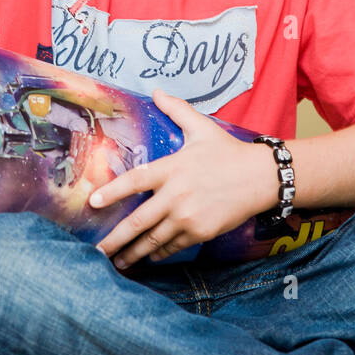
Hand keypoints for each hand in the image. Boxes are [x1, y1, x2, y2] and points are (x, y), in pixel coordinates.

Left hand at [90, 88, 278, 269]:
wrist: (261, 177)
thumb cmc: (228, 151)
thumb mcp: (201, 127)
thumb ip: (176, 110)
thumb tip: (156, 91)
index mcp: (172, 168)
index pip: (135, 181)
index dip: (112, 192)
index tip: (93, 203)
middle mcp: (176, 195)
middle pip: (138, 222)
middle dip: (115, 239)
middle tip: (97, 251)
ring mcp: (188, 217)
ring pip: (153, 240)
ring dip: (133, 253)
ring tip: (117, 262)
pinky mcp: (201, 232)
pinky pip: (173, 246)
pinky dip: (159, 253)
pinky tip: (148, 257)